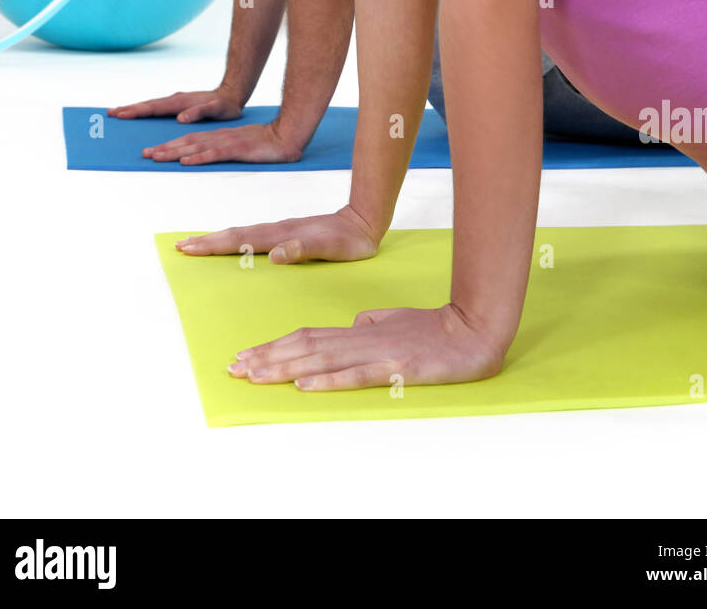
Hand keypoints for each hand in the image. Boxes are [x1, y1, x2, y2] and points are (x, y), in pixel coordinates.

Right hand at [108, 87, 244, 123]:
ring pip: (150, 104)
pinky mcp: (177, 104)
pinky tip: (137, 112)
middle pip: (148, 104)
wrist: (232, 95)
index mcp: (180, 102)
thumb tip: (181, 118)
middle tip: (111, 113)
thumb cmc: (224, 106)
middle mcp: (175, 100)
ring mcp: (175, 101)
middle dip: (129, 108)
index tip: (122, 114)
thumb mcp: (216, 110)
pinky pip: (156, 107)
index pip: (154, 108)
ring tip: (117, 111)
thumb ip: (199, 113)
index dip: (137, 111)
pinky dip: (144, 109)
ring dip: (134, 108)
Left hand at [142, 119, 301, 164]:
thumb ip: (223, 150)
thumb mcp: (239, 145)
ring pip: (195, 146)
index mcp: (218, 136)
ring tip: (157, 156)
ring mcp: (227, 141)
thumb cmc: (264, 143)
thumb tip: (208, 157)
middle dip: (164, 148)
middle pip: (186, 142)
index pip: (189, 140)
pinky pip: (214, 153)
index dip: (169, 145)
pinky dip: (199, 157)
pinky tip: (186, 160)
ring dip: (174, 151)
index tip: (152, 152)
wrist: (286, 136)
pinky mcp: (237, 148)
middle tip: (145, 154)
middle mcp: (219, 137)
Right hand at [175, 204, 379, 260]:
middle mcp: (277, 231)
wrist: (363, 222)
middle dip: (207, 241)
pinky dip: (235, 240)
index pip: (241, 240)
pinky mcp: (286, 234)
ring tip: (196, 243)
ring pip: (242, 234)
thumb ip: (303, 250)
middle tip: (181, 245)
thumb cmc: (348, 241)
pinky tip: (230, 244)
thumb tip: (275, 255)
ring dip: (217, 239)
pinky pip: (253, 237)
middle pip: (235, 235)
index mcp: (281, 234)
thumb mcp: (330, 248)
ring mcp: (280, 231)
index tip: (190, 247)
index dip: (215, 245)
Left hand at [227, 305, 506, 390]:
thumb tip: (351, 325)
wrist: (472, 331)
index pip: (307, 336)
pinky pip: (356, 375)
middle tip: (234, 368)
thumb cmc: (434, 328)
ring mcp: (377, 353)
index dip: (274, 346)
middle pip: (305, 347)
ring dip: (285, 368)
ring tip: (255, 375)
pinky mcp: (395, 368)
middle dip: (267, 358)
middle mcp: (360, 338)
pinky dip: (328, 381)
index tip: (246, 356)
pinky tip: (305, 386)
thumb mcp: (394, 320)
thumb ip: (370, 322)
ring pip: (322, 360)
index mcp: (359, 329)